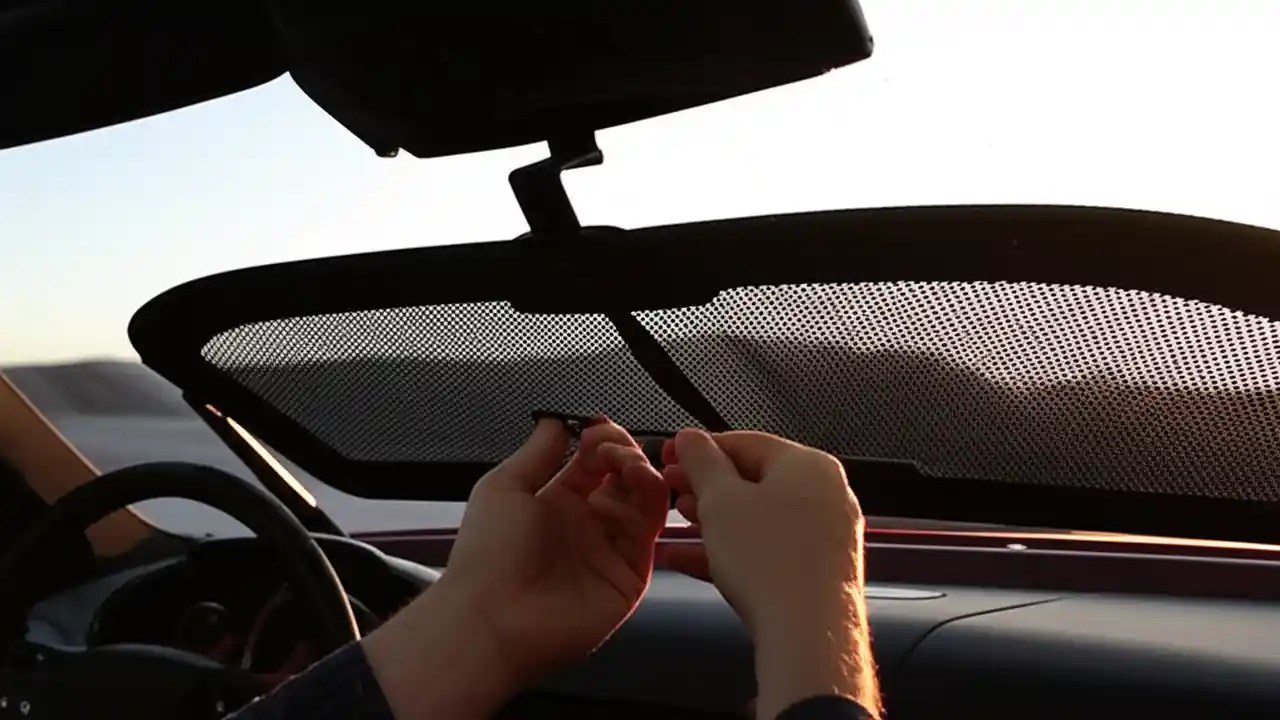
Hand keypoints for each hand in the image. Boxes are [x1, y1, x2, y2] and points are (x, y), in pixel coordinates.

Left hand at [444, 417, 669, 674]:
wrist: (490, 618)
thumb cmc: (486, 556)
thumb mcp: (505, 487)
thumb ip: (539, 450)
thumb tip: (559, 418)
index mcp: (555, 502)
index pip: (593, 461)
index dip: (600, 439)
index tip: (596, 427)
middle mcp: (586, 525)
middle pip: (624, 477)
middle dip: (623, 451)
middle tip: (612, 444)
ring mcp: (610, 550)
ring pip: (644, 500)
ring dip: (640, 470)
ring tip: (626, 460)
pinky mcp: (629, 575)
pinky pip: (650, 531)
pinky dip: (653, 498)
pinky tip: (638, 478)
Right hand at [659, 429, 879, 717]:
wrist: (808, 635)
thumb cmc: (773, 563)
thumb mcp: (720, 501)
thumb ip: (701, 462)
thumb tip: (691, 439)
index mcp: (808, 464)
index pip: (745, 442)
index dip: (699, 448)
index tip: (671, 456)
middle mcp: (826, 494)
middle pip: (754, 480)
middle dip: (705, 487)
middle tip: (671, 492)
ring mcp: (826, 535)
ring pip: (760, 518)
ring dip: (714, 520)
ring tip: (679, 526)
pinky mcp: (819, 570)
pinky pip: (769, 550)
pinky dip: (733, 550)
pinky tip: (693, 559)